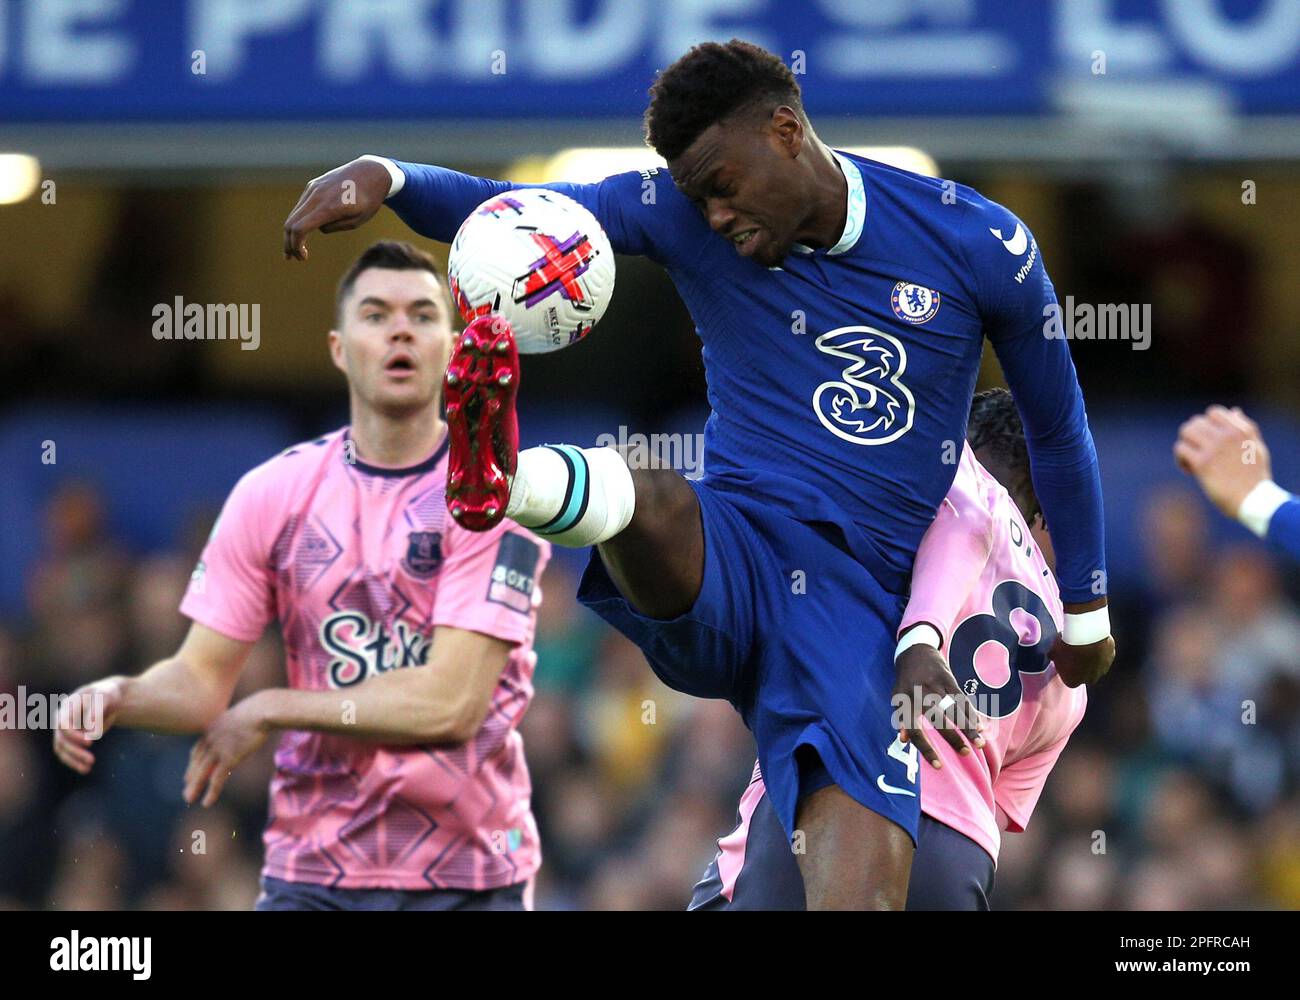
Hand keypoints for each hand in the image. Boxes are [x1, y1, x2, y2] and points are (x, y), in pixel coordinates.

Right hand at [53, 677, 123, 773]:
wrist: (109, 697)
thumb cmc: (107, 694)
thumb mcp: (106, 697)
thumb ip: (97, 712)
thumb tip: (91, 733)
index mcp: (69, 705)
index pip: (63, 724)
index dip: (74, 735)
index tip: (91, 743)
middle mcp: (62, 717)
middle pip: (61, 738)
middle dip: (75, 751)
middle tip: (92, 760)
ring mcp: (64, 728)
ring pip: (61, 748)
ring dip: (73, 760)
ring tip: (88, 769)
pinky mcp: (69, 738)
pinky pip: (66, 752)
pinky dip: (74, 761)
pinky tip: (85, 769)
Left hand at [184, 694, 270, 806]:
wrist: (262, 710)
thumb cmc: (259, 709)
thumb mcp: (242, 715)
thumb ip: (235, 725)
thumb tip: (242, 726)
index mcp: (211, 728)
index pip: (197, 749)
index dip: (192, 763)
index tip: (188, 773)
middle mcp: (210, 739)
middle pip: (196, 762)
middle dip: (190, 777)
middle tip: (186, 789)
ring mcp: (218, 749)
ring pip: (201, 773)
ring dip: (194, 788)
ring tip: (188, 799)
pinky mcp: (229, 758)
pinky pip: (216, 779)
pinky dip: (211, 793)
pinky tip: (206, 803)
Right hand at [282, 157, 393, 260]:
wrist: (371, 171)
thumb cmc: (369, 200)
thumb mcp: (357, 221)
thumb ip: (335, 227)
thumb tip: (318, 228)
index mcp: (330, 207)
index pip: (300, 228)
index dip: (296, 246)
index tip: (303, 258)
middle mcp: (317, 196)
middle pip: (291, 223)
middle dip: (289, 243)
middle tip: (293, 258)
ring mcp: (313, 188)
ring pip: (294, 214)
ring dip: (291, 233)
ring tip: (294, 249)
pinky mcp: (313, 185)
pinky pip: (301, 206)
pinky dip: (298, 220)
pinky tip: (301, 231)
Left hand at [890, 642, 984, 767]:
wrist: (915, 652)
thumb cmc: (906, 683)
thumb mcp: (898, 700)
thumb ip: (901, 719)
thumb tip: (903, 740)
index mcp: (904, 703)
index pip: (914, 730)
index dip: (926, 749)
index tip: (939, 766)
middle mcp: (919, 694)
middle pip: (938, 719)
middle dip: (953, 738)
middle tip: (966, 753)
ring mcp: (934, 685)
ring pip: (954, 709)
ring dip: (968, 726)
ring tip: (980, 743)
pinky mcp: (947, 678)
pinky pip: (961, 698)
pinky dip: (972, 712)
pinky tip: (979, 726)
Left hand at [1050, 633, 1114, 687]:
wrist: (1086, 635)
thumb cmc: (1066, 645)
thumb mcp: (1053, 651)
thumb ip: (1053, 656)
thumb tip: (1051, 655)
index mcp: (1072, 682)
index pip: (1068, 678)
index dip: (1065, 668)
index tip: (1063, 659)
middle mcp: (1089, 680)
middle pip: (1083, 675)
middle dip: (1080, 666)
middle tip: (1074, 652)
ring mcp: (1102, 670)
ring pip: (1095, 666)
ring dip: (1090, 659)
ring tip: (1084, 644)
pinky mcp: (1110, 658)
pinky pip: (1104, 655)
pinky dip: (1099, 650)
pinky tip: (1093, 640)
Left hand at [1174, 405, 1270, 517]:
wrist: (1253, 501)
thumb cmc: (1255, 477)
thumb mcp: (1256, 448)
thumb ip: (1246, 428)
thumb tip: (1234, 411)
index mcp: (1242, 430)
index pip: (1213, 412)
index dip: (1206, 425)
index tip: (1208, 441)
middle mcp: (1228, 435)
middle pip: (1195, 422)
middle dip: (1192, 437)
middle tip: (1197, 453)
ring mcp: (1214, 447)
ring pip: (1186, 432)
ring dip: (1185, 445)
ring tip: (1191, 461)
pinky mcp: (1202, 462)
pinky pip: (1180, 449)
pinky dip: (1181, 460)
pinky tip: (1190, 471)